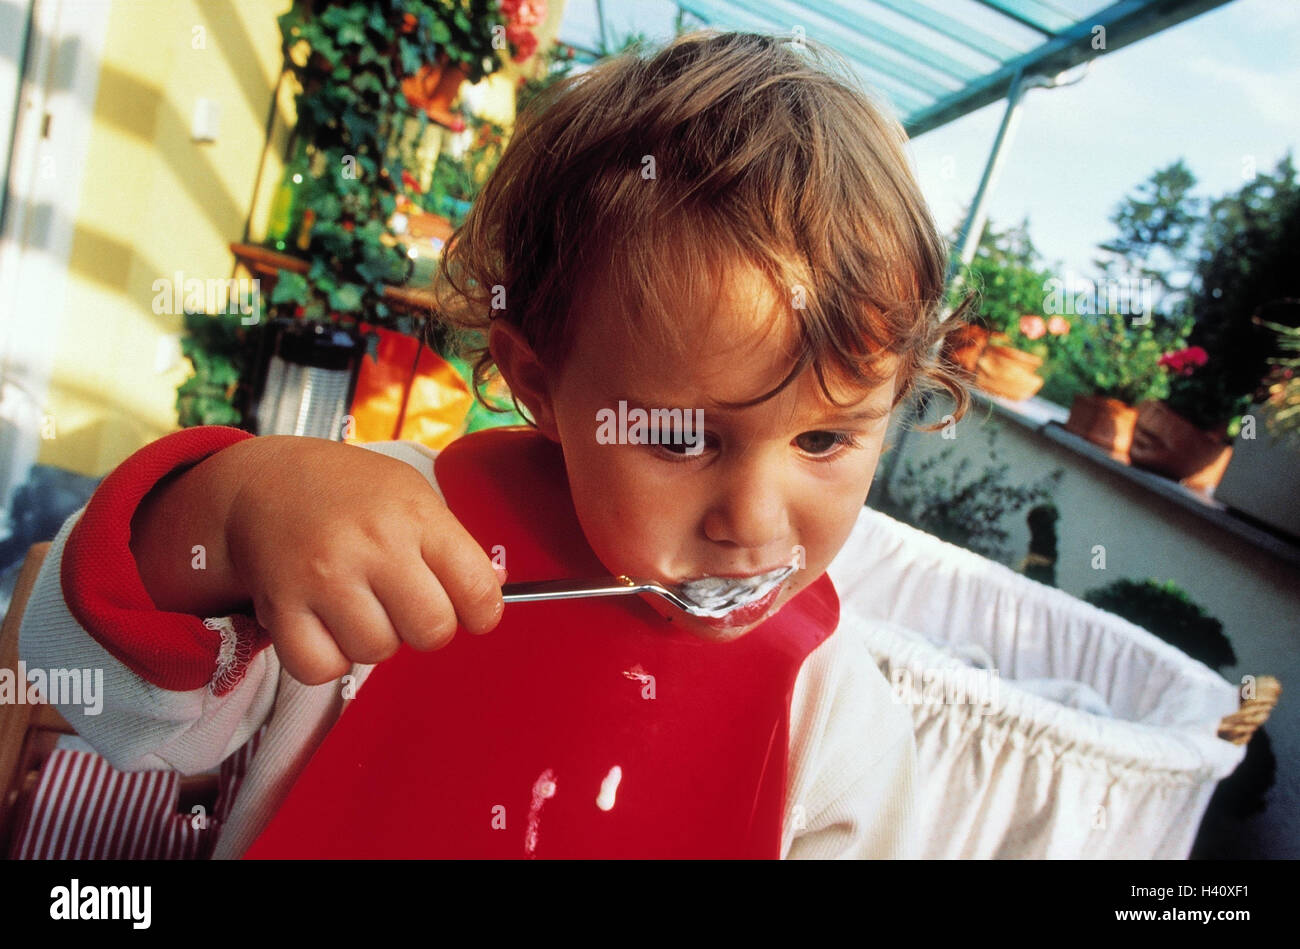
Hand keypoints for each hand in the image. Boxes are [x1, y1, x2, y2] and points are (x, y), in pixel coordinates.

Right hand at [224, 436, 504, 684]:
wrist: (266, 480)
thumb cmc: (351, 493)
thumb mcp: (413, 496)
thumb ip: (455, 547)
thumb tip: (495, 592)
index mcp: (416, 515)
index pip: (478, 590)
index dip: (482, 613)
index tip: (470, 610)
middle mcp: (373, 544)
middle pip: (432, 631)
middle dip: (425, 628)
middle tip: (404, 604)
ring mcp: (324, 575)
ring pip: (376, 651)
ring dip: (372, 639)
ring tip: (357, 603)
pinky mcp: (281, 604)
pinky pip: (320, 668)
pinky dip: (326, 659)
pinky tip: (325, 624)